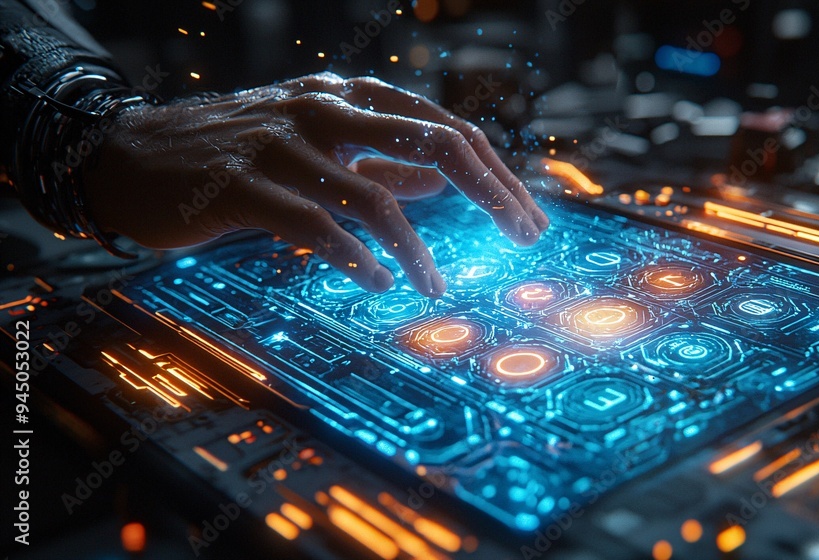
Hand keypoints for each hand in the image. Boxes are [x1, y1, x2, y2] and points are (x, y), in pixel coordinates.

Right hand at [84, 72, 548, 296]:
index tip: (525, 218)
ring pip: (377, 197)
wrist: (129, 155)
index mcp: (348, 96)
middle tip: (524, 237)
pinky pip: (317, 228)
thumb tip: (444, 179)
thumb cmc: (233, 150)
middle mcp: (325, 110)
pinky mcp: (246, 188)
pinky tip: (378, 283)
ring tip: (436, 286)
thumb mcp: (317, 141)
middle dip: (490, 194)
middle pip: (433, 143)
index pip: (443, 127)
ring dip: (418, 250)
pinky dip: (356, 260)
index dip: (494, 173)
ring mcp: (285, 146)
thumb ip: (381, 158)